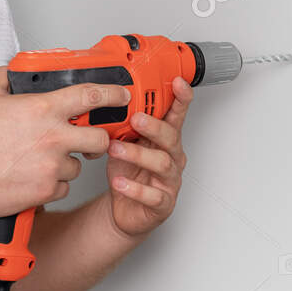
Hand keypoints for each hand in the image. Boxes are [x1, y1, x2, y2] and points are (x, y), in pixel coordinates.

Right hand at [0, 67, 119, 216]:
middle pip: (99, 138)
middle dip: (96, 139)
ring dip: (66, 164)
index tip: (122, 95)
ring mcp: (52, 166)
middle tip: (86, 140)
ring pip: (78, 166)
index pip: (90, 96)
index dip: (112, 94)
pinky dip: (53, 185)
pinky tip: (32, 178)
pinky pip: (63, 188)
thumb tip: (14, 72)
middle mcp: (54, 137)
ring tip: (40, 161)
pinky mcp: (46, 190)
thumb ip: (5, 78)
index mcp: (43, 109)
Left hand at [104, 75, 191, 239]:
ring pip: (162, 164)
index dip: (180, 99)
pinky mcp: (162, 204)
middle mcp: (172, 158)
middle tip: (136, 118)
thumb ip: (124, 126)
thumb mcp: (125, 144)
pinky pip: (152, 196)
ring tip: (114, 149)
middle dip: (154, 126)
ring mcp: (169, 181)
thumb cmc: (128, 173)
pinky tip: (119, 183)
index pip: (176, 116)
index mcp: (165, 140)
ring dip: (137, 154)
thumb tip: (111, 102)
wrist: (124, 208)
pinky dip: (135, 189)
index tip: (177, 82)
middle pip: (171, 137)